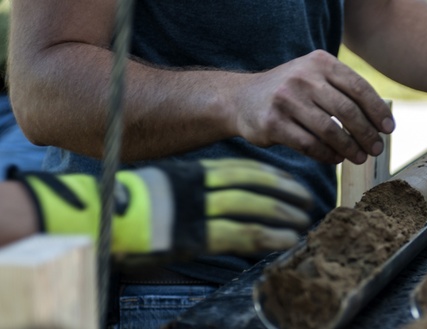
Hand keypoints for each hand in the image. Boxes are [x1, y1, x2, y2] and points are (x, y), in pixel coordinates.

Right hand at [12, 158, 312, 253]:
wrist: (94, 224)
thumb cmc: (129, 211)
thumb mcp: (166, 191)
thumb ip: (195, 192)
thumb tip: (222, 198)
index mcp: (191, 175)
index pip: (242, 170)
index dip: (273, 176)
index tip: (294, 182)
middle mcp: (197, 189)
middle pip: (253, 185)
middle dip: (285, 193)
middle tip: (309, 201)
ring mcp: (195, 212)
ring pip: (252, 208)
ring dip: (283, 214)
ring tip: (304, 222)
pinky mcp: (193, 238)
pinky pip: (240, 235)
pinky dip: (268, 236)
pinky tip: (287, 240)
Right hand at [230, 50, 394, 164]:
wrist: (240, 99)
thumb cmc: (289, 93)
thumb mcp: (314, 78)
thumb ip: (343, 91)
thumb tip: (380, 120)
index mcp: (320, 62)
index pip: (358, 88)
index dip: (377, 111)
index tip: (388, 129)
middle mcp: (303, 77)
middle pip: (347, 110)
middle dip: (366, 133)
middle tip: (376, 148)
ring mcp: (286, 99)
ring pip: (330, 130)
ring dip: (350, 147)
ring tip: (360, 157)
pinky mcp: (273, 123)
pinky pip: (310, 144)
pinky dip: (328, 155)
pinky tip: (336, 158)